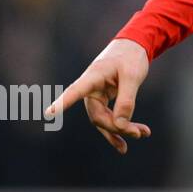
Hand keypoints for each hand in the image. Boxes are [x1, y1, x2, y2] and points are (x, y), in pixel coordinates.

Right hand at [45, 39, 152, 153]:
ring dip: (121, 130)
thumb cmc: (131, 57)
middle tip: (139, 133)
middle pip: (97, 116)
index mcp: (93, 77)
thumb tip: (120, 125)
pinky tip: (125, 144)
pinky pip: (108, 119)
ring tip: (143, 134)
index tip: (49, 113)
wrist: (133, 47)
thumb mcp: (133, 76)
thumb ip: (127, 99)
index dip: (63, 102)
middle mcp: (90, 89)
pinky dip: (119, 129)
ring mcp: (96, 96)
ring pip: (104, 120)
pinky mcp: (103, 101)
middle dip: (117, 127)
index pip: (75, 91)